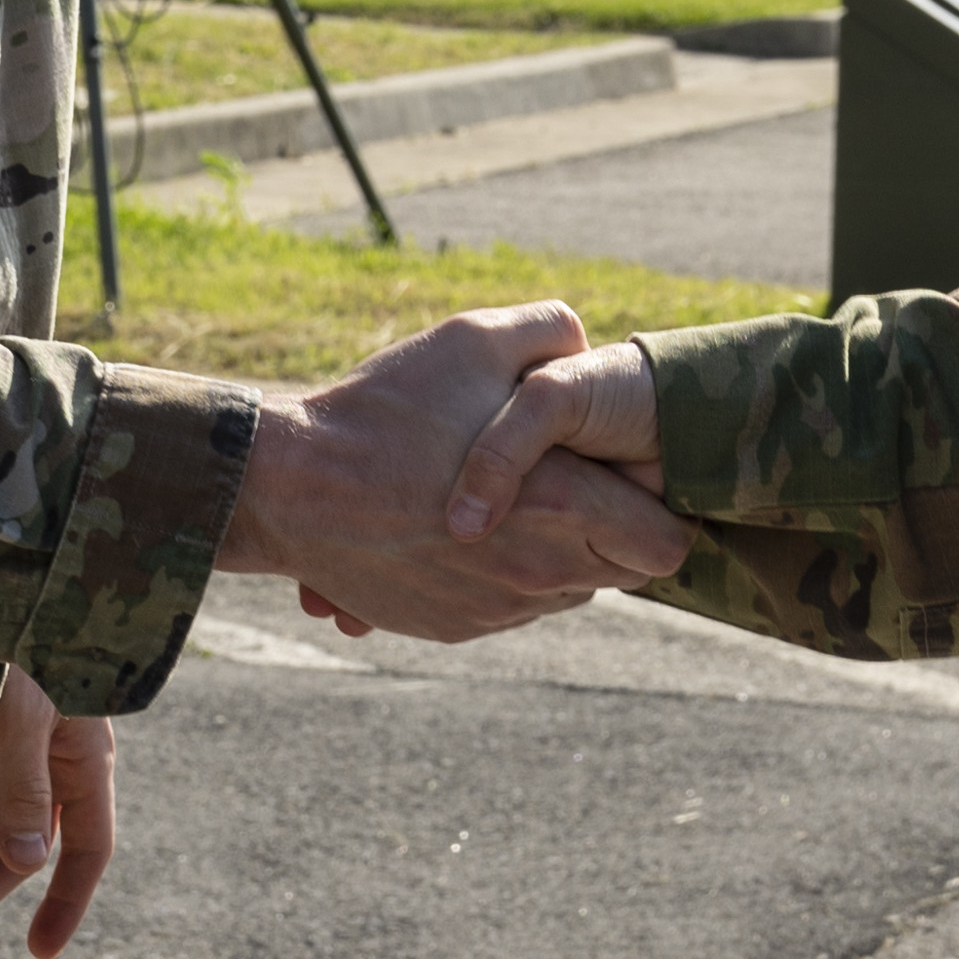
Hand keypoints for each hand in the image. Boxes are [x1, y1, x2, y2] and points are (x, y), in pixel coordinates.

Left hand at [0, 667, 113, 956]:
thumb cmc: (17, 637)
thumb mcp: (22, 713)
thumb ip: (25, 788)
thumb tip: (30, 862)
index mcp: (83, 753)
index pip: (88, 844)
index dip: (67, 900)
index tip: (38, 952)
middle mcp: (54, 751)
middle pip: (30, 838)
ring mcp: (15, 735)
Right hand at [218, 303, 692, 641]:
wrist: (290, 487)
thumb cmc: (387, 409)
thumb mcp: (474, 338)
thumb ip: (550, 331)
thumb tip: (586, 343)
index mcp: (564, 505)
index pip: (668, 543)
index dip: (660, 507)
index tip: (628, 475)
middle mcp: (541, 572)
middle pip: (625, 571)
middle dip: (612, 529)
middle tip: (567, 480)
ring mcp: (499, 610)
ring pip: (567, 591)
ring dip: (556, 551)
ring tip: (507, 498)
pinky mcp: (458, 627)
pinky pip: (510, 607)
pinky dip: (500, 572)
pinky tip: (458, 526)